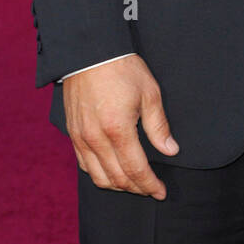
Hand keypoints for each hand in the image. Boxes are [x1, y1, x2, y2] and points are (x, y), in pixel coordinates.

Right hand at [64, 53, 178, 196]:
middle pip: (117, 178)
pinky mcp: (72, 133)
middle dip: (136, 188)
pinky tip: (111, 170)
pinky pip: (84, 164)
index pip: (136, 170)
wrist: (89, 51)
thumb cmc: (122, 68)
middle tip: (151, 188)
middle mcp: (96, 139)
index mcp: (118, 129)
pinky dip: (99, 174)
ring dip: (117, 185)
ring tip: (133, 183)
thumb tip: (171, 150)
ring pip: (98, 176)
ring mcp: (81, 137)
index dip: (150, 185)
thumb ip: (159, 126)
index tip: (161, 192)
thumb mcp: (149, 92)